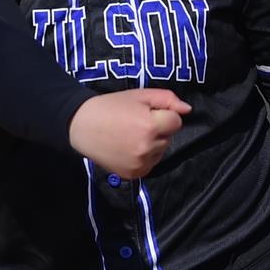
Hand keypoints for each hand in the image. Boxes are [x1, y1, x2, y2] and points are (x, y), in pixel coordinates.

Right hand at [68, 89, 190, 179]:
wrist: (82, 126)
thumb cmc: (111, 106)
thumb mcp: (140, 95)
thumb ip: (167, 99)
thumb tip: (187, 110)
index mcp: (150, 126)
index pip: (176, 122)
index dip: (164, 114)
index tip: (147, 112)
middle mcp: (147, 148)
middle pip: (168, 137)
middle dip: (159, 129)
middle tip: (136, 123)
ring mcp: (140, 164)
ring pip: (160, 151)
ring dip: (153, 143)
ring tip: (131, 135)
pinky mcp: (133, 174)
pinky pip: (150, 164)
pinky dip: (145, 156)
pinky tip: (129, 147)